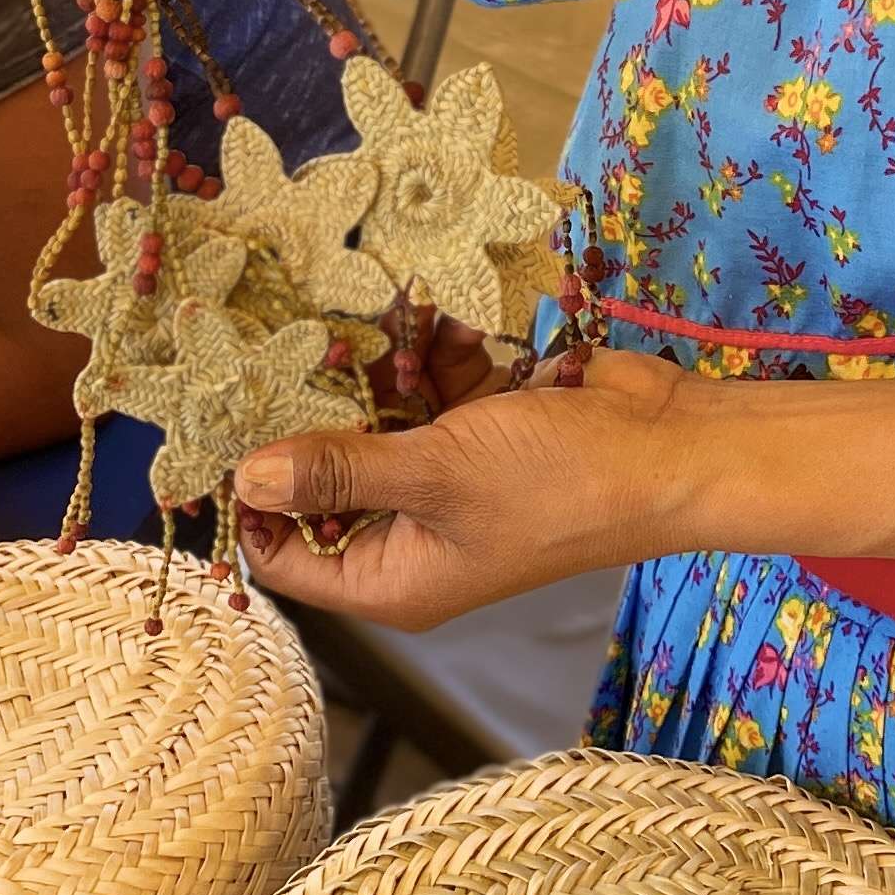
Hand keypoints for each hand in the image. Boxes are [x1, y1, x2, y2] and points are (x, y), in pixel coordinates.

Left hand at [233, 349, 699, 630]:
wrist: (671, 447)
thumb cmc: (556, 483)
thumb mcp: (436, 475)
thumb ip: (339, 472)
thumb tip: (246, 477)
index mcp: (393, 576)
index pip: (286, 554)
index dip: (252, 501)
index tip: (223, 424)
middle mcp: (413, 531)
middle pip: (328, 476)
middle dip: (316, 408)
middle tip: (284, 343)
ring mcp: (450, 475)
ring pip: (381, 417)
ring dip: (383, 366)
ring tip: (374, 319)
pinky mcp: (483, 423)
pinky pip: (433, 385)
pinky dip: (435, 352)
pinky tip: (443, 318)